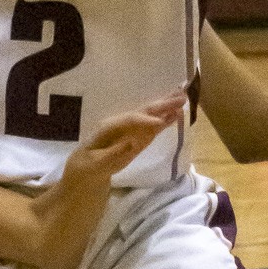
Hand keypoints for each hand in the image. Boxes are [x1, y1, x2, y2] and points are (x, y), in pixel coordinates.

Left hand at [63, 93, 187, 185]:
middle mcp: (121, 124)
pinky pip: (152, 128)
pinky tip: (175, 115)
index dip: (145, 121)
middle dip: (161, 105)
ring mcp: (130, 130)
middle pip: (142, 112)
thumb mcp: (96, 165)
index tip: (161, 122)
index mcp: (109, 127)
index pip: (129, 120)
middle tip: (181, 97)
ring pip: (150, 117)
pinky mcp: (137, 138)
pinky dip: (164, 122)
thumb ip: (113, 155)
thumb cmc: (87, 167)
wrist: (84, 171)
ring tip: (182, 99)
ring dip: (166, 108)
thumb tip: (132, 143)